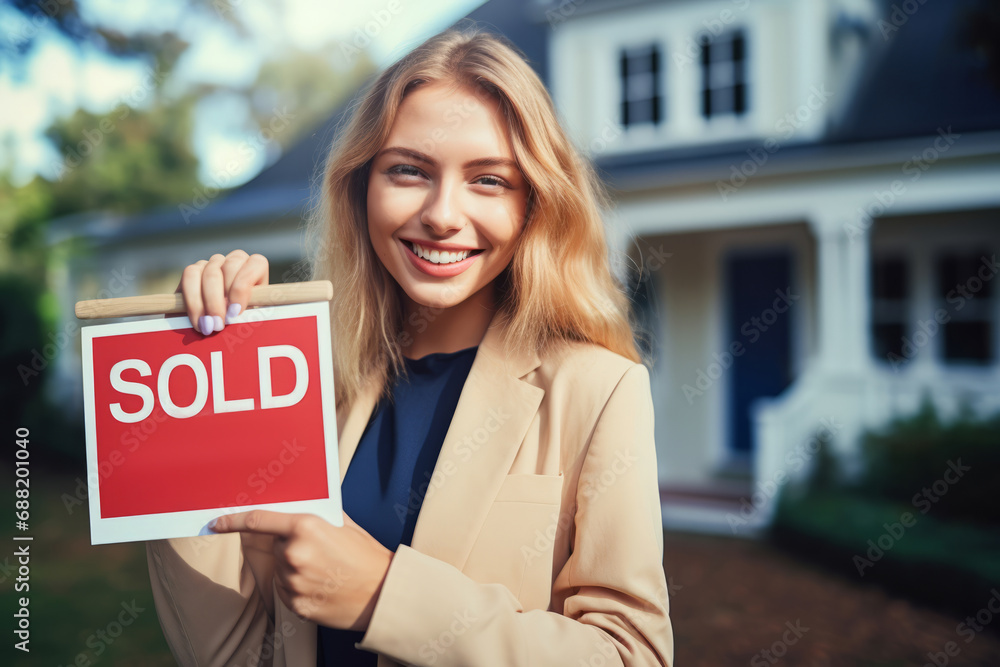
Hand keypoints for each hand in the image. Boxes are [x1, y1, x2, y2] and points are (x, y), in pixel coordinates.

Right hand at [176, 249, 268, 335]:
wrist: (219, 325)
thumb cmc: (242, 321)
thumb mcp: (252, 316)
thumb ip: (252, 312)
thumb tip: (238, 315)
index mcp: (256, 268)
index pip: (256, 263)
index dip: (244, 287)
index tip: (235, 312)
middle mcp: (235, 260)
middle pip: (230, 267)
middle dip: (224, 298)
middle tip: (219, 324)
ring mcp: (214, 263)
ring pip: (210, 272)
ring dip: (208, 302)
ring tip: (209, 326)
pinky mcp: (193, 270)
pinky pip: (190, 276)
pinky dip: (193, 301)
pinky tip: (197, 320)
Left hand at [208, 509, 393, 631]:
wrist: (383, 593)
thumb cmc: (366, 555)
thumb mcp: (345, 525)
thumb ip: (316, 515)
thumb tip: (292, 508)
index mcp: (306, 528)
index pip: (258, 521)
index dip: (232, 521)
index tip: (216, 522)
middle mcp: (295, 554)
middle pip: (276, 547)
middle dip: (290, 546)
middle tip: (320, 552)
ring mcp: (294, 582)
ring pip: (280, 570)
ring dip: (294, 569)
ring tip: (325, 571)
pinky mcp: (296, 605)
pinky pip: (286, 591)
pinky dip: (298, 588)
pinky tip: (321, 586)